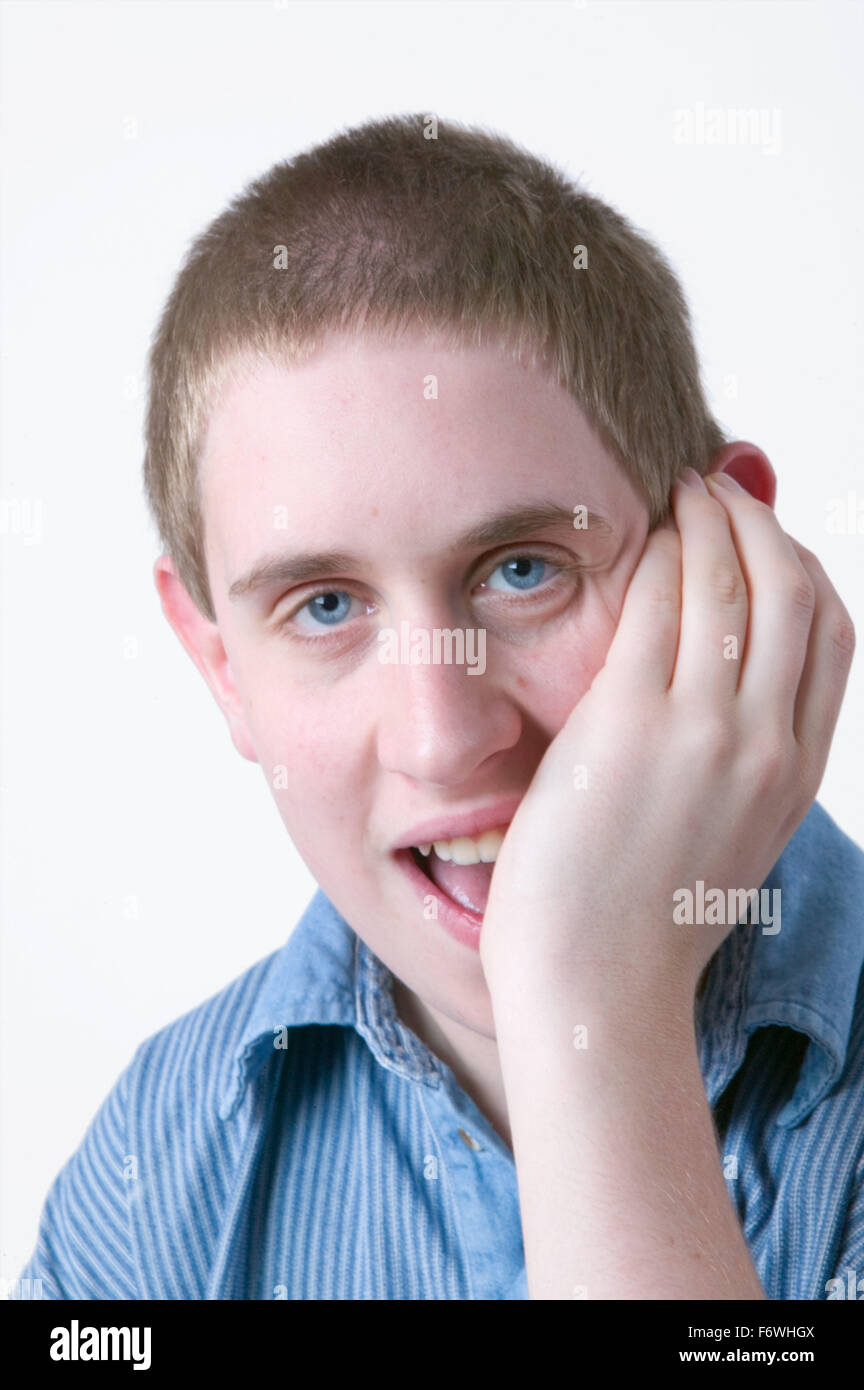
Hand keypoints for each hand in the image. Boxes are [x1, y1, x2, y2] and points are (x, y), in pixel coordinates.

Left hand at [479, 469, 854, 1008]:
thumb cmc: (641, 924)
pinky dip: (660, 555)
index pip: (831, 636)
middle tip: (724, 491)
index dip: (805, 567)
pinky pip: (658, 606)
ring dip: (714, 520)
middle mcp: (768, 746)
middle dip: (765, 525)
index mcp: (795, 775)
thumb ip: (742, 773)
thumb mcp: (728, 845)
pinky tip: (642, 537)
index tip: (768, 536)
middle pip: (796, 593)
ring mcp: (706, 732)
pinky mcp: (631, 725)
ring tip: (685, 493)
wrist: (596, 990)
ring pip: (736, 584)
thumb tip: (733, 706)